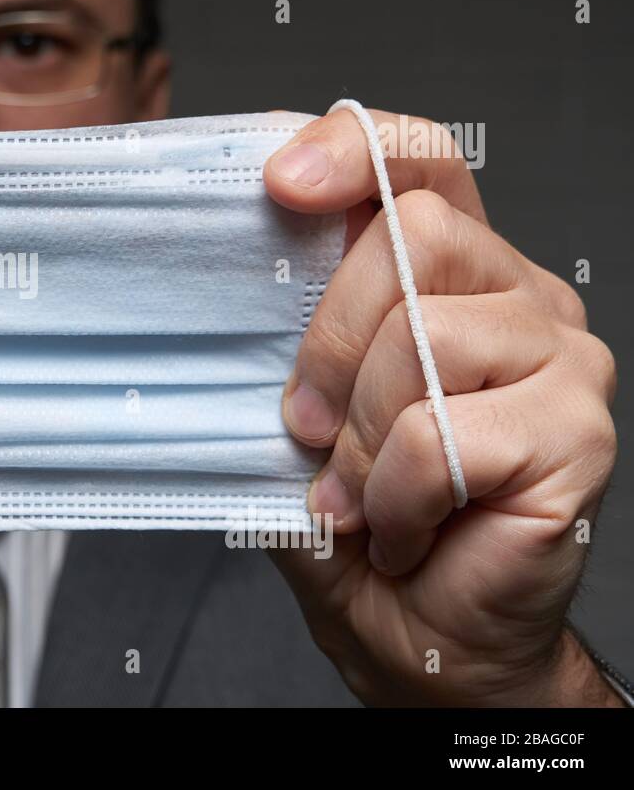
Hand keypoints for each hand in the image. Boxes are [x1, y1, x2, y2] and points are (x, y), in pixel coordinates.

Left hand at [262, 107, 619, 705]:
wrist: (426, 640)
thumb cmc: (362, 526)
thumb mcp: (300, 419)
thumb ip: (280, 344)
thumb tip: (211, 280)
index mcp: (451, 278)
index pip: (422, 163)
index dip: (355, 149)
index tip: (277, 183)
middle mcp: (517, 300)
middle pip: (413, 237)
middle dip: (328, 344)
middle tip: (310, 428)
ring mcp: (561, 361)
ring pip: (425, 337)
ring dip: (361, 439)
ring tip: (361, 495)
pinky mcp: (577, 434)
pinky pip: (443, 434)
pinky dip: (394, 496)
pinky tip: (403, 529)